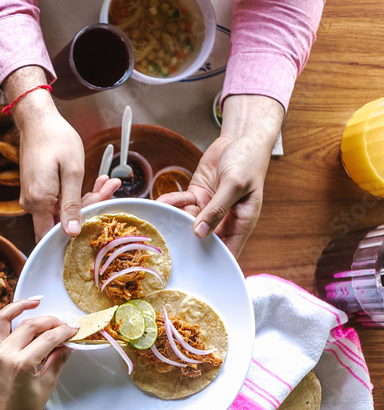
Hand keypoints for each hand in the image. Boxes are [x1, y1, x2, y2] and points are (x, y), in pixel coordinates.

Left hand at [0, 295, 76, 409]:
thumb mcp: (47, 384)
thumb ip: (58, 359)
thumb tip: (68, 341)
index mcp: (22, 364)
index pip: (48, 338)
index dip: (64, 331)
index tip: (75, 328)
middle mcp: (3, 355)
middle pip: (29, 326)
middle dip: (49, 321)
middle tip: (62, 323)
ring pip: (4, 319)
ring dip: (18, 306)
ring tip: (35, 301)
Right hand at [3, 67, 117, 240]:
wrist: (37, 121)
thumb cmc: (56, 139)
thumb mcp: (72, 171)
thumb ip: (72, 205)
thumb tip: (71, 233)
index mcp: (39, 201)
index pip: (52, 235)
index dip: (75, 233)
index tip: (98, 216)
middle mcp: (31, 203)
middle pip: (61, 221)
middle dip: (89, 207)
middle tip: (111, 187)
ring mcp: (32, 198)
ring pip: (62, 211)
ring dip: (86, 198)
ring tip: (106, 181)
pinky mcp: (37, 191)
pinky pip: (57, 201)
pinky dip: (75, 193)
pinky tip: (94, 180)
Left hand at [157, 94, 282, 255]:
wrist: (240, 139)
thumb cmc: (248, 162)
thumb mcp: (234, 186)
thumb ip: (217, 210)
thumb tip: (200, 233)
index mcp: (241, 223)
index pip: (228, 250)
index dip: (214, 262)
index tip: (195, 270)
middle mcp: (224, 219)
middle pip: (203, 239)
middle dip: (187, 243)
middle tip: (168, 247)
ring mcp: (209, 208)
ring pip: (188, 221)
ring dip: (175, 220)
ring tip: (161, 220)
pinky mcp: (197, 196)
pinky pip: (181, 203)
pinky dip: (171, 202)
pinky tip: (161, 202)